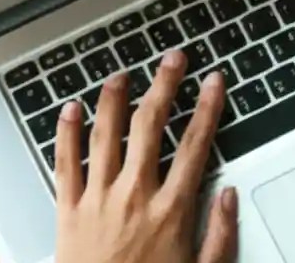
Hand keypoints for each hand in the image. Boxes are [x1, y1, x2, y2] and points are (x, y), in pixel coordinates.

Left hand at [54, 51, 236, 262]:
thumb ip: (220, 234)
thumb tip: (229, 194)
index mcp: (171, 210)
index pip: (194, 144)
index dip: (207, 108)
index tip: (214, 82)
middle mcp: (134, 196)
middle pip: (151, 126)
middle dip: (165, 85)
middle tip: (173, 59)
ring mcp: (98, 200)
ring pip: (106, 135)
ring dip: (115, 98)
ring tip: (122, 73)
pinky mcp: (67, 211)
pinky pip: (65, 163)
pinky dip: (66, 132)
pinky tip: (71, 108)